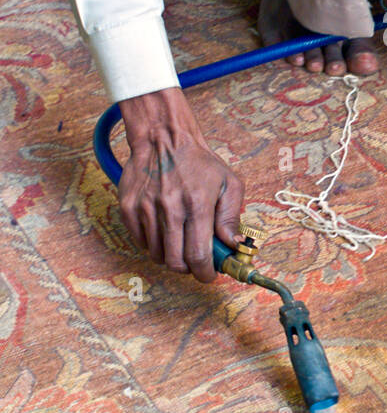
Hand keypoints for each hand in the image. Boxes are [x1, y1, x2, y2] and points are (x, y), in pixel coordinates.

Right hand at [118, 87, 244, 283]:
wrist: (163, 137)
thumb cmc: (199, 162)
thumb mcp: (228, 183)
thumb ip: (232, 217)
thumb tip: (232, 245)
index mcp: (197, 205)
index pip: (198, 255)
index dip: (205, 273)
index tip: (209, 275)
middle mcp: (169, 209)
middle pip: (175, 262)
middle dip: (188, 269)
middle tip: (194, 261)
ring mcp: (145, 210)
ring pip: (156, 255)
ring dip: (170, 255)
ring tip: (179, 240)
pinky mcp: (127, 208)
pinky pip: (140, 242)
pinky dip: (152, 243)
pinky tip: (162, 229)